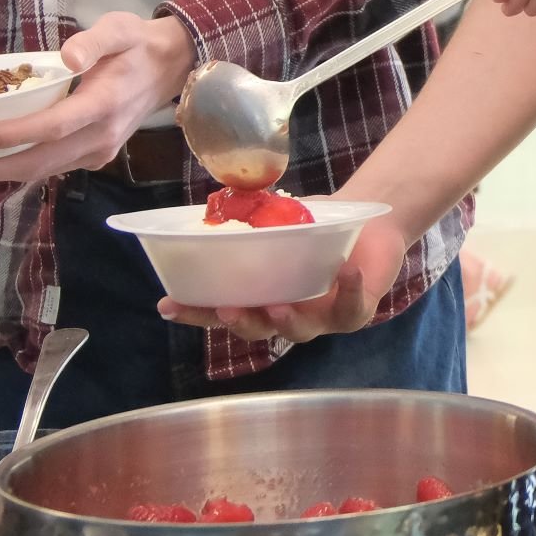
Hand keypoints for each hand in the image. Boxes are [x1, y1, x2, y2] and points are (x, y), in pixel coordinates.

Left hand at [0, 13, 198, 187]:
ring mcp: (98, 151)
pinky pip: (52, 167)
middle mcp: (100, 135)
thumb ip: (93, 41)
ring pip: (43, 170)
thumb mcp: (120, 29)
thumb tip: (67, 57)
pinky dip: (20, 169)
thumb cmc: (138, 45)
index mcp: (105, 103)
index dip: (16, 134)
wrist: (172, 68)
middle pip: (40, 161)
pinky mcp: (94, 155)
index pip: (55, 126)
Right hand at [158, 213, 408, 343]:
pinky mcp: (357, 311)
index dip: (194, 312)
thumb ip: (251, 221)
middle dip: (240, 323)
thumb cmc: (317, 229)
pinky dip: (347, 291)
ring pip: (300, 331)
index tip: (167, 305)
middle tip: (227, 310)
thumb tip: (215, 204)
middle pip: (257, 330)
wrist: (369, 227)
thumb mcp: (279, 223)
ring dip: (286, 321)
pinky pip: (351, 308)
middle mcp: (287, 315)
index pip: (221, 310)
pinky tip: (346, 274)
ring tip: (277, 306)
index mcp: (261, 297)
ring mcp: (321, 318)